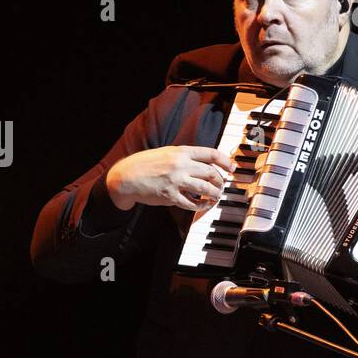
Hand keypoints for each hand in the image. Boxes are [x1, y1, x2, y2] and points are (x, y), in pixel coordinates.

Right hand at [105, 145, 235, 211]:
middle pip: (211, 173)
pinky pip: (192, 202)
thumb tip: (204, 162)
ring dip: (214, 194)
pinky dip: (201, 205)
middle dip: (220, 181)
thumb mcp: (166, 153)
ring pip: (205, 188)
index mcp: (181, 152)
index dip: (225, 161)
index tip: (231, 168)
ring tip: (215, 197)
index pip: (211, 154)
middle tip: (220, 186)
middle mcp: (180, 165)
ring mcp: (176, 181)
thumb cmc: (145, 164)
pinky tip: (203, 205)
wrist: (126, 176)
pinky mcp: (170, 195)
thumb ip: (184, 157)